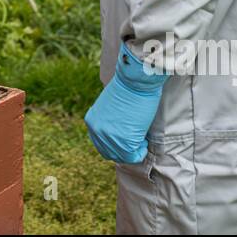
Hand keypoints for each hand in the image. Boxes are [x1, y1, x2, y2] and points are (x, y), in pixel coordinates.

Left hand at [84, 42, 167, 163]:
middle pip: (110, 153)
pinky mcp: (123, 141)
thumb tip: (119, 131)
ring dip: (134, 152)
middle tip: (137, 144)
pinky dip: (141, 152)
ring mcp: (109, 137)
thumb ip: (109, 120)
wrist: (135, 80)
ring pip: (122, 156)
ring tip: (143, 142)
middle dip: (125, 151)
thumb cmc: (128, 88)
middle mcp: (96, 131)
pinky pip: (133, 156)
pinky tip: (145, 142)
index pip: (101, 144)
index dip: (116, 146)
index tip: (128, 140)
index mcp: (91, 121)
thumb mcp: (109, 106)